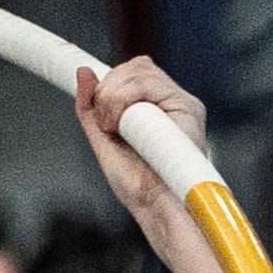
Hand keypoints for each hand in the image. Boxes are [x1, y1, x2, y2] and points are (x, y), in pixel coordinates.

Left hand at [74, 54, 206, 241]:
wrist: (155, 206)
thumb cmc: (136, 183)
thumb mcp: (103, 138)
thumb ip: (90, 107)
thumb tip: (83, 71)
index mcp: (156, 106)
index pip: (132, 71)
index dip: (109, 83)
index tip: (98, 111)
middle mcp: (171, 100)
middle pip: (135, 66)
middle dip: (108, 90)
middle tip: (105, 125)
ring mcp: (181, 102)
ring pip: (139, 71)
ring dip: (113, 97)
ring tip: (114, 129)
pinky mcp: (188, 107)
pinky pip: (148, 84)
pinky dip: (124, 100)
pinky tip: (123, 126)